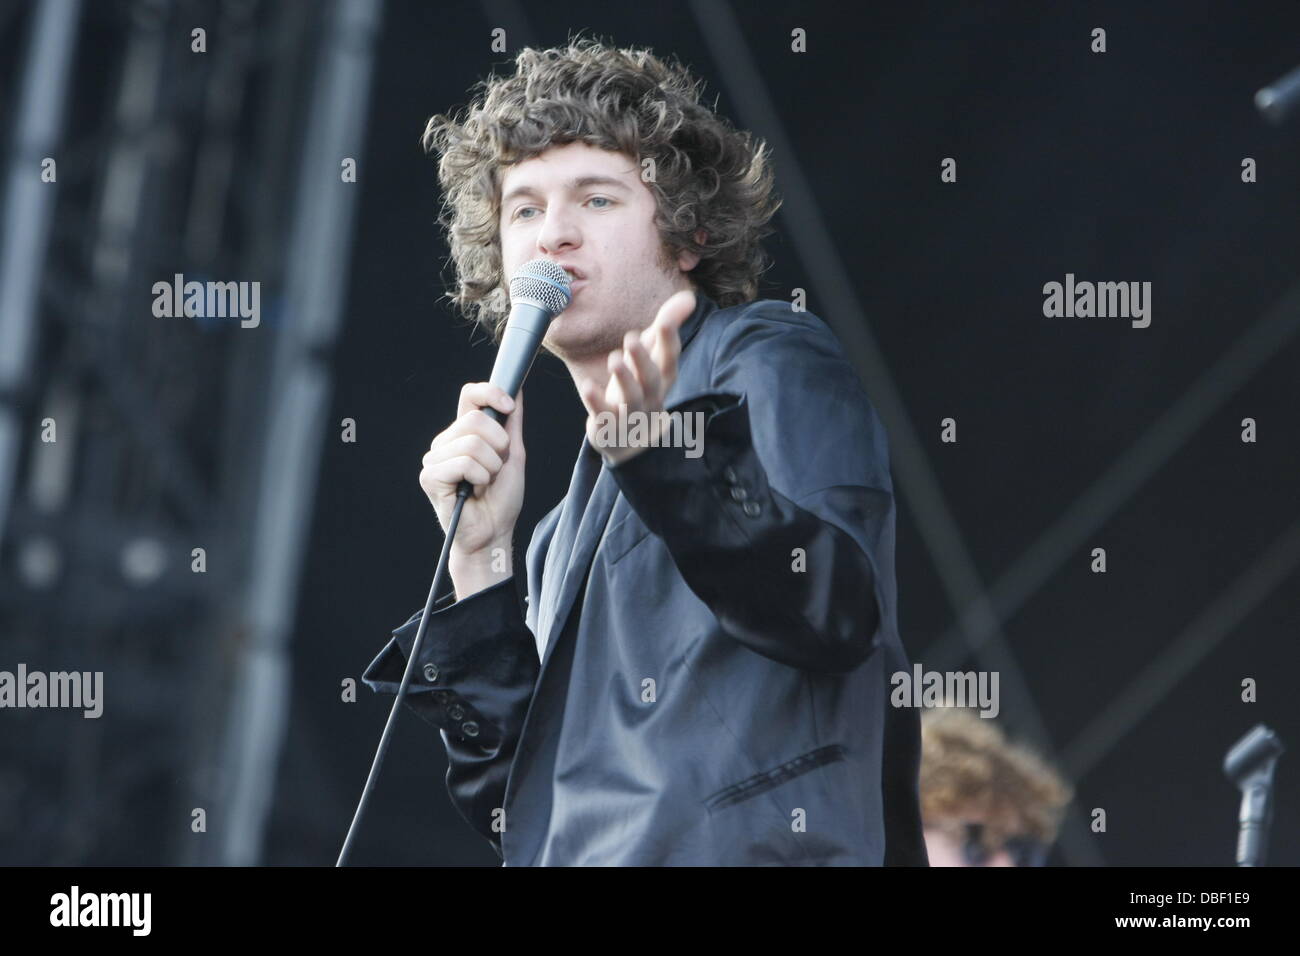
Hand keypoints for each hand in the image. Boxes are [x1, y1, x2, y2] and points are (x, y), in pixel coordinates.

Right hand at [420, 383, 525, 594]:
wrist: (493, 533)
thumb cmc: (501, 499)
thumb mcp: (513, 455)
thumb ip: (512, 423)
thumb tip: (517, 389)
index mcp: (463, 432)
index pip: (469, 394)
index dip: (490, 392)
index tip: (509, 407)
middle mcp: (445, 441)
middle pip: (475, 418)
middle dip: (499, 445)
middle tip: (496, 468)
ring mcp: (435, 458)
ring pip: (471, 442)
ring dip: (491, 466)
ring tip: (485, 482)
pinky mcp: (430, 476)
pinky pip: (463, 463)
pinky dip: (479, 478)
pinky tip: (474, 491)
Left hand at [578, 289, 695, 465]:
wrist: (630, 438)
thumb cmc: (642, 387)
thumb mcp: (654, 355)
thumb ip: (667, 326)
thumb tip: (689, 297)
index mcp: (663, 375)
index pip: (669, 357)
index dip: (668, 340)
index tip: (665, 321)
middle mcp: (651, 394)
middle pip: (651, 378)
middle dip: (643, 359)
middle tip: (632, 339)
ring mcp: (631, 411)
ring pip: (631, 397)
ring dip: (623, 379)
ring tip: (614, 360)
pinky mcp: (609, 423)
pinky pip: (604, 413)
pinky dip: (596, 401)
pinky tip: (588, 387)